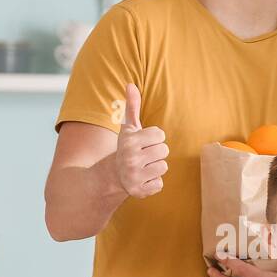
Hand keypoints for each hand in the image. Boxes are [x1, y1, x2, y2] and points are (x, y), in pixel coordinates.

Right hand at [114, 83, 168, 198]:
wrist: (112, 176)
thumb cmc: (127, 148)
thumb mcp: (128, 128)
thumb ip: (132, 107)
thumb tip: (131, 84)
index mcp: (128, 141)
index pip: (160, 135)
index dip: (153, 138)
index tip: (142, 143)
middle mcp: (130, 159)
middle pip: (164, 151)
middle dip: (156, 153)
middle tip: (143, 156)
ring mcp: (134, 176)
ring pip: (163, 167)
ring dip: (155, 167)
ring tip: (143, 167)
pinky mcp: (139, 191)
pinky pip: (160, 184)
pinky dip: (153, 182)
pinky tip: (142, 179)